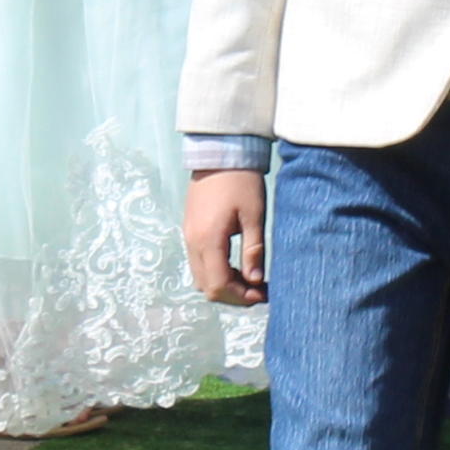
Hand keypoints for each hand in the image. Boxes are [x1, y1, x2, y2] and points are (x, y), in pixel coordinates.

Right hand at [185, 168, 267, 306]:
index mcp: (209, 240)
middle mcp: (193, 242)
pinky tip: (235, 263)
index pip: (218, 285)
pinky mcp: (190, 229)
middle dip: (232, 294)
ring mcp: (188, 236)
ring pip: (201, 276)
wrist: (220, 153)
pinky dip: (215, 271)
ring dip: (223, 283)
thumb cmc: (241, 181)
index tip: (261, 294)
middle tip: (257, 289)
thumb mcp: (254, 216)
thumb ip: (253, 251)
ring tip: (248, 277)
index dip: (240, 297)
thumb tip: (254, 281)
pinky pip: (198, 262)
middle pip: (206, 286)